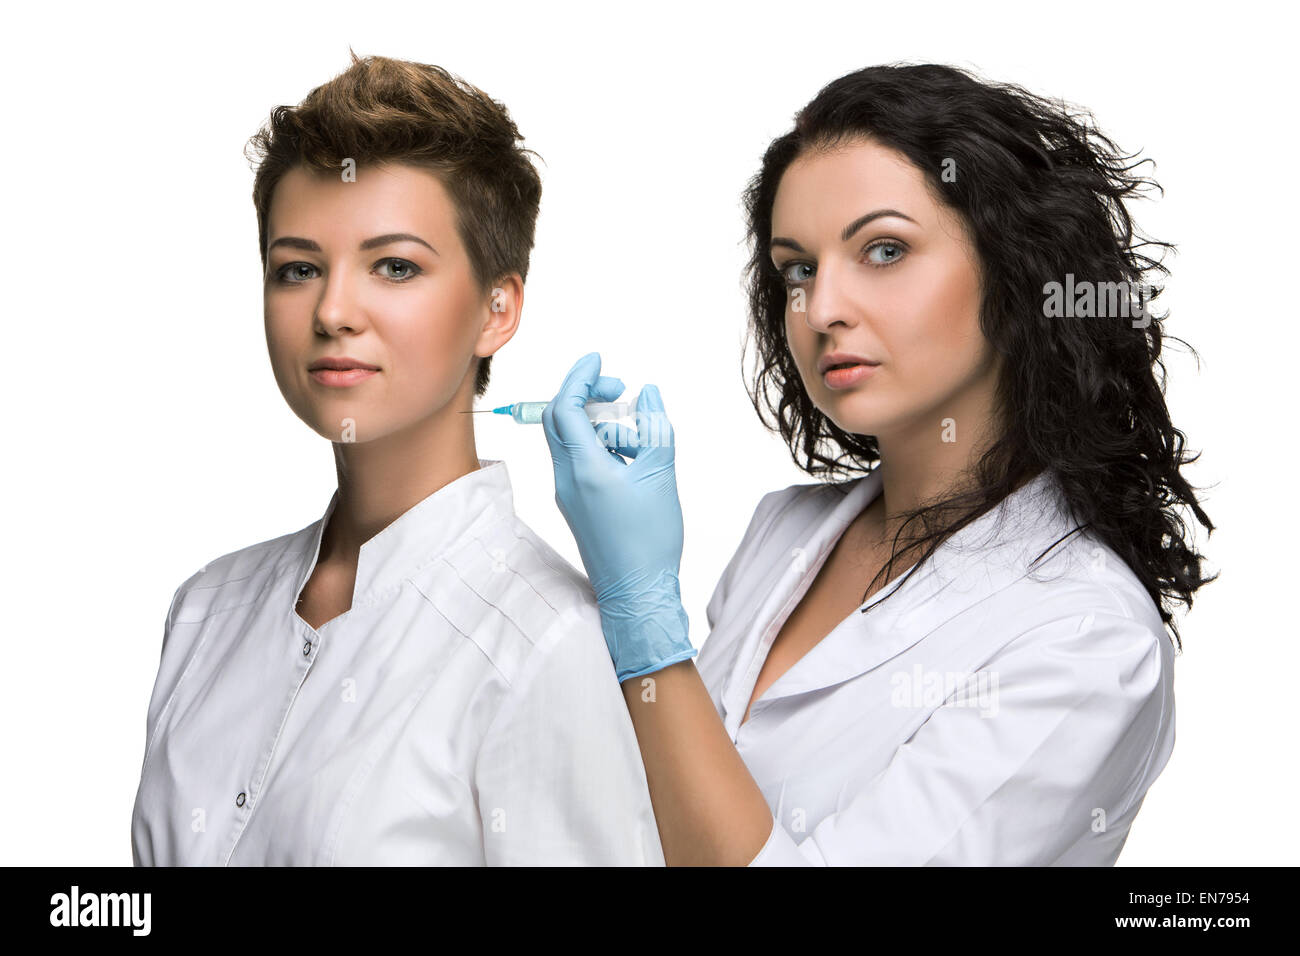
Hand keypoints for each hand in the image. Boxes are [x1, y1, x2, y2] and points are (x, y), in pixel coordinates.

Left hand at [541, 352, 694, 680]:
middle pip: (559, 419)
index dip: (580, 377)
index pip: (566, 407)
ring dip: (600, 424)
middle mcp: (566, 478)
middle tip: (619, 390)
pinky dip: (602, 447)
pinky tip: (632, 458)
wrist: (636, 594)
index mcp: (583, 468)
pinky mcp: (577, 506)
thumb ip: (655, 428)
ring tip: (638, 436)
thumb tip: (648, 393)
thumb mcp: (660, 474)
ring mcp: (568, 494)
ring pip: (571, 441)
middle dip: (586, 395)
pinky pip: (580, 462)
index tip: (598, 360)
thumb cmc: (649, 540)